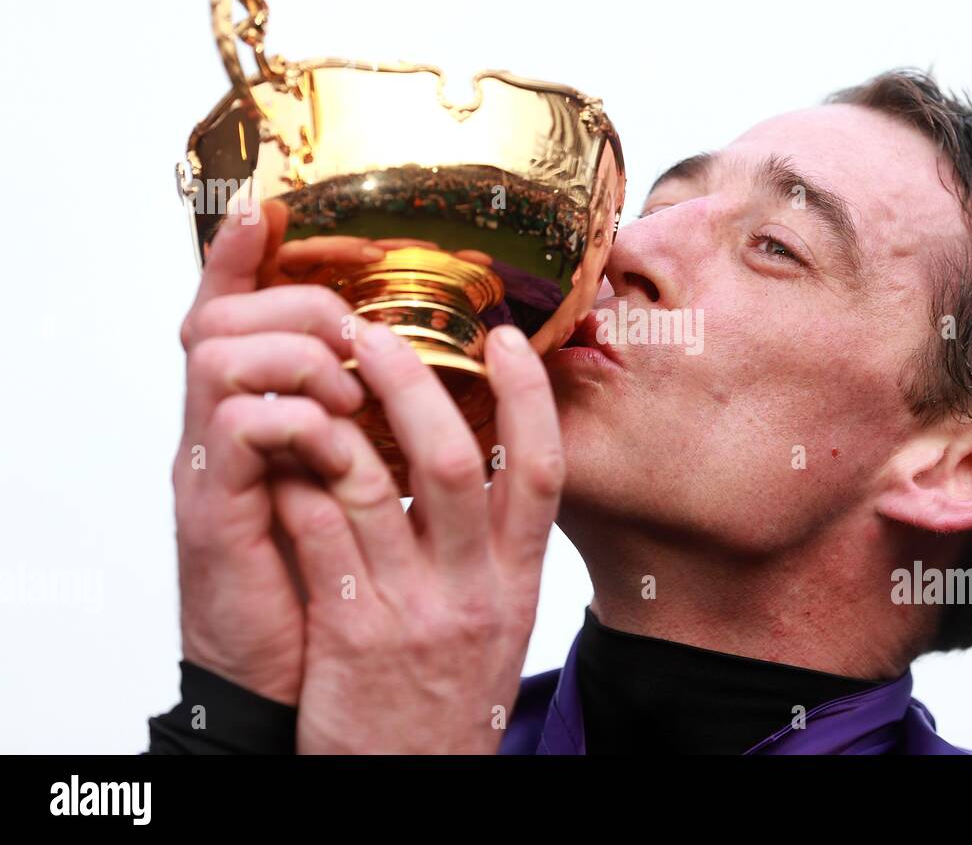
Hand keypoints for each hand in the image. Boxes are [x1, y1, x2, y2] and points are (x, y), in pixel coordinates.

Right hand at [173, 200, 365, 704]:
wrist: (299, 673)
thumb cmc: (338, 575)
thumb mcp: (365, 485)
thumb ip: (372, 426)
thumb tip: (426, 370)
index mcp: (259, 416)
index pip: (235, 313)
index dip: (244, 255)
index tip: (271, 205)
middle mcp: (221, 430)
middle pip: (222, 314)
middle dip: (297, 302)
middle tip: (359, 334)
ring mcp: (211, 466)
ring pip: (221, 351)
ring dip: (301, 353)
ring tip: (356, 392)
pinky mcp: (213, 511)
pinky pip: (238, 424)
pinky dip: (297, 415)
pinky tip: (339, 437)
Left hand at [270, 319, 562, 752]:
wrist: (409, 787)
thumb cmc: (447, 701)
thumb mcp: (497, 624)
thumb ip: (495, 552)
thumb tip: (488, 464)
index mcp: (517, 583)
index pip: (543, 472)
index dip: (529, 396)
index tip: (507, 338)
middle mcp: (472, 589)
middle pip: (452, 459)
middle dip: (412, 381)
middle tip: (375, 332)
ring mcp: (409, 610)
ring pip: (370, 485)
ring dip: (336, 419)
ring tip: (315, 378)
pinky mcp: (348, 631)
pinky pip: (316, 533)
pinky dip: (295, 480)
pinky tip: (280, 452)